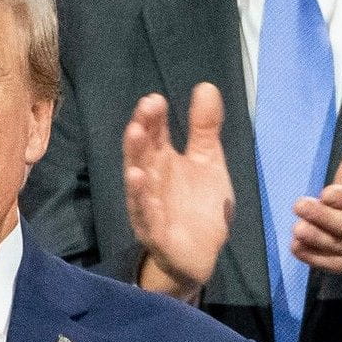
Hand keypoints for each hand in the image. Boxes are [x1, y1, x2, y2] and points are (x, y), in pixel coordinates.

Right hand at [124, 84, 233, 299]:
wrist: (201, 255)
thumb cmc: (198, 206)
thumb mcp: (208, 162)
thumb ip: (205, 128)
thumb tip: (206, 86)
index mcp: (163, 162)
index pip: (154, 135)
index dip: (153, 118)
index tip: (155, 99)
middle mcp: (151, 181)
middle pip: (142, 154)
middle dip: (141, 132)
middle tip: (145, 109)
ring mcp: (149, 207)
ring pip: (138, 182)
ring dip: (135, 159)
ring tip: (134, 135)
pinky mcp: (155, 233)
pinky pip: (146, 215)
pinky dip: (142, 199)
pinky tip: (138, 180)